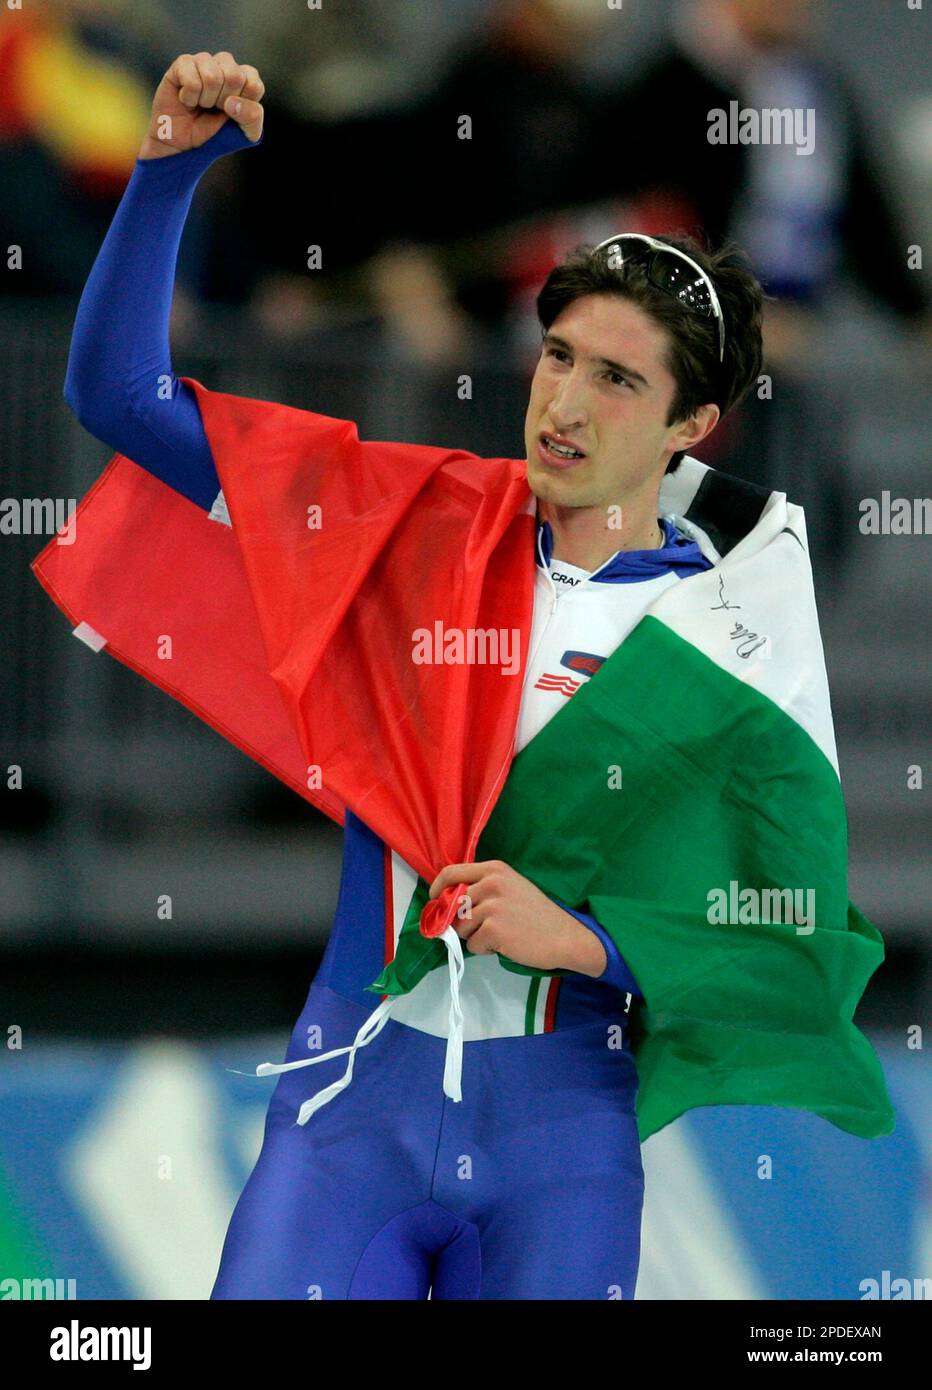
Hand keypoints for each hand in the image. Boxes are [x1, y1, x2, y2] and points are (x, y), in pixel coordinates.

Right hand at [138, 51, 264, 160]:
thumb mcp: (243, 133)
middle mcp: (226, 64)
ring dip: (205, 100)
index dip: (243, 106)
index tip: (233, 113)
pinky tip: (187, 99)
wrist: (183, 142)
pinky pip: (192, 80)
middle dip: (223, 101)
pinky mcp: (183, 63)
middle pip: (234, 77)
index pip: (254, 85)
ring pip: (212, 77)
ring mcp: (204, 61)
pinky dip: (189, 98)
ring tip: (201, 103)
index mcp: (246, 78)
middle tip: (214, 108)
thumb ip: (252, 118)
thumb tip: (232, 102)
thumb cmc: (214, 132)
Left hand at [428, 860, 607, 975]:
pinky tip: (505, 945)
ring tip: (501, 935)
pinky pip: (473, 944)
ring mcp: (492, 906)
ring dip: (476, 937)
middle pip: (455, 906)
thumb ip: (484, 888)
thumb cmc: (538, 915)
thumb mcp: (512, 888)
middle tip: (487, 929)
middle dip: (463, 922)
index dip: (438, 888)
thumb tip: (450, 903)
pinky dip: (485, 949)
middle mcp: (491, 883)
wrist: (565, 936)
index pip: (452, 873)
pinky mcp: (493, 929)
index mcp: (495, 869)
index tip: (436, 900)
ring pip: (461, 927)